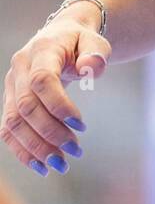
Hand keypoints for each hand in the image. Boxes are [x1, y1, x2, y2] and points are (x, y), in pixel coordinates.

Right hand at [1, 12, 109, 176]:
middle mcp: (19, 69)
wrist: (61, 36)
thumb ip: (96, 53)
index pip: (42, 80)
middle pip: (26, 106)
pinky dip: (23, 151)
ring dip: (36, 148)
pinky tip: (42, 166)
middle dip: (50, 133)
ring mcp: (11, 86)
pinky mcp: (10, 102)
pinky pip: (8, 130)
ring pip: (13, 123)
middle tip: (77, 151)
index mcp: (41, 50)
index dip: (59, 106)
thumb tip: (91, 68)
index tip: (82, 126)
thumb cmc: (82, 41)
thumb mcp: (95, 41)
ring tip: (62, 164)